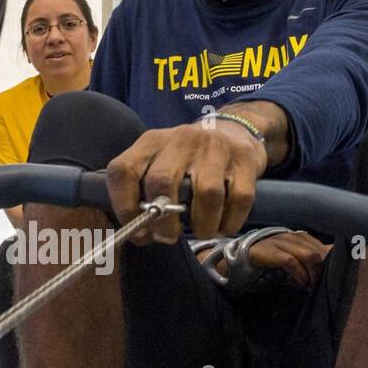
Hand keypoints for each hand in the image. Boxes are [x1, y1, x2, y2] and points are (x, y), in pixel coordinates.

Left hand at [107, 120, 267, 243]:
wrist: (234, 131)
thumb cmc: (189, 159)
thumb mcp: (160, 163)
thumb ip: (145, 193)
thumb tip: (142, 235)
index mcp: (151, 142)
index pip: (123, 171)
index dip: (124, 207)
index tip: (138, 231)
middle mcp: (180, 139)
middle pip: (162, 182)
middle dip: (164, 222)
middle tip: (169, 237)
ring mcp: (214, 146)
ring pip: (207, 195)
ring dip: (203, 226)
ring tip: (202, 232)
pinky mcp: (244, 158)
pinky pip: (239, 199)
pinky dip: (230, 222)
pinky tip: (223, 225)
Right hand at [244, 231, 331, 288]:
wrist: (236, 260)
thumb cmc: (267, 262)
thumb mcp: (290, 260)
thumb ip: (308, 261)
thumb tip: (329, 266)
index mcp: (298, 237)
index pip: (322, 246)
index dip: (330, 262)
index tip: (331, 279)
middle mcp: (291, 236)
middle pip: (318, 252)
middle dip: (322, 272)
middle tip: (322, 287)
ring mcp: (279, 241)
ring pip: (307, 255)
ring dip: (312, 275)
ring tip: (311, 287)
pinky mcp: (267, 250)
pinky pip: (290, 261)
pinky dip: (299, 275)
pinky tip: (300, 285)